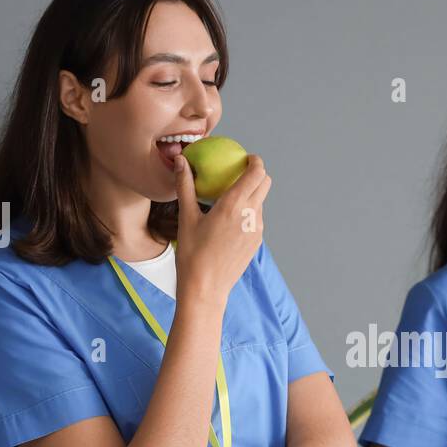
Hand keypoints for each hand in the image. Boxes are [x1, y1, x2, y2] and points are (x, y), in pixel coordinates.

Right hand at [173, 151, 271, 305]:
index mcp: (233, 206)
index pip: (257, 173)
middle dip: (256, 174)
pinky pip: (257, 219)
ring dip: (251, 194)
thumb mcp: (186, 217)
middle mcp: (250, 216)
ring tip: (230, 198)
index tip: (245, 157)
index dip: (255, 161)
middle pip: (265, 183)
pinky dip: (248, 212)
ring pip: (261, 202)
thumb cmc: (192, 254)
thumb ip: (185, 186)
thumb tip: (180, 161)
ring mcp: (257, 230)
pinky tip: (230, 220)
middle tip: (239, 173)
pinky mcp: (257, 242)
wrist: (206, 288)